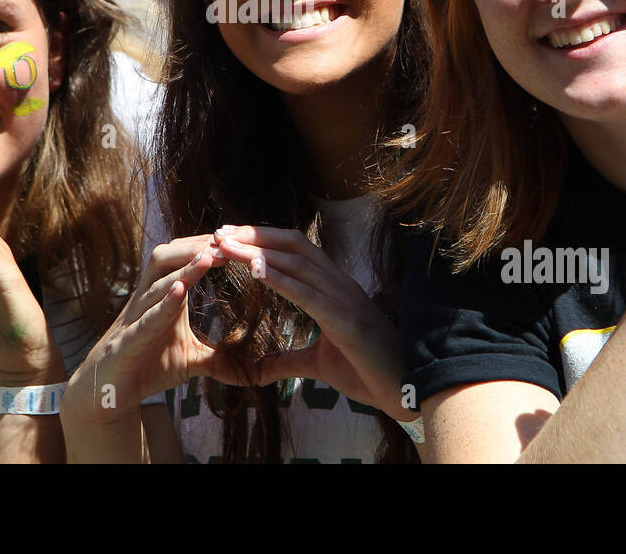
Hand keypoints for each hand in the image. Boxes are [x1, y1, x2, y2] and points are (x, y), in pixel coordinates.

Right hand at [63, 235, 245, 422]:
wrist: (108, 391)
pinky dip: (162, 304)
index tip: (237, 240)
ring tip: (208, 257)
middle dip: (196, 246)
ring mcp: (136, 317)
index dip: (207, 247)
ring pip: (155, 281)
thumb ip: (223, 360)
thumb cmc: (150, 366)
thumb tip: (260, 372)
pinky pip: (145, 317)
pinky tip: (178, 292)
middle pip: (167, 256)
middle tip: (227, 242)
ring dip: (182, 268)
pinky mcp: (127, 341)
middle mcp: (148, 298)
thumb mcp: (193, 360)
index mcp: (165, 296)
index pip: (184, 259)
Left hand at [214, 225, 413, 420]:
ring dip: (257, 252)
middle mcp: (339, 284)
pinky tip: (255, 270)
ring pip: (296, 263)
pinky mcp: (345, 320)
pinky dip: (280, 278)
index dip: (262, 240)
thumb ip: (288, 361)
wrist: (406, 392)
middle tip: (219, 232)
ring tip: (226, 246)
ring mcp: (344, 299)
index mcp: (334, 289)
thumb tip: (258, 370)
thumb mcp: (318, 365)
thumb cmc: (368, 373)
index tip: (229, 238)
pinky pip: (308, 292)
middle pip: (292, 245)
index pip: (295, 250)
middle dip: (254, 235)